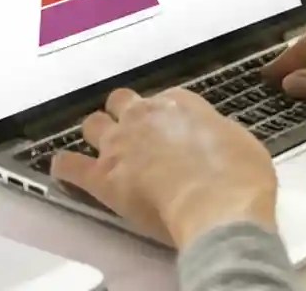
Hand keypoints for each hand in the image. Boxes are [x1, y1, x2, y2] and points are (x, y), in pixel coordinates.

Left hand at [51, 87, 277, 249]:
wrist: (218, 204)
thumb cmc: (239, 176)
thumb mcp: (240, 140)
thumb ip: (217, 133)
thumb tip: (212, 140)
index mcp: (179, 103)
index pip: (163, 100)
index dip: (165, 118)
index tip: (171, 132)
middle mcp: (144, 116)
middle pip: (121, 102)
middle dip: (124, 115)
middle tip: (134, 136)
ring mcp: (119, 144)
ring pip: (93, 125)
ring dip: (97, 136)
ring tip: (104, 153)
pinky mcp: (103, 177)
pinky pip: (69, 165)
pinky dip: (65, 167)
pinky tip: (65, 171)